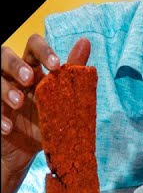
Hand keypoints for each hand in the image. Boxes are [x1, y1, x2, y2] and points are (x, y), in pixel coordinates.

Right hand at [1, 36, 89, 192]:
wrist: (31, 151)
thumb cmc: (48, 120)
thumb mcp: (62, 99)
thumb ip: (72, 71)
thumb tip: (85, 41)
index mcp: (32, 68)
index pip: (33, 47)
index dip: (43, 51)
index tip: (56, 65)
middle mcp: (13, 76)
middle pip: (5, 55)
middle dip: (16, 65)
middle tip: (29, 79)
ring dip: (5, 89)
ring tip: (18, 103)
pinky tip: (8, 128)